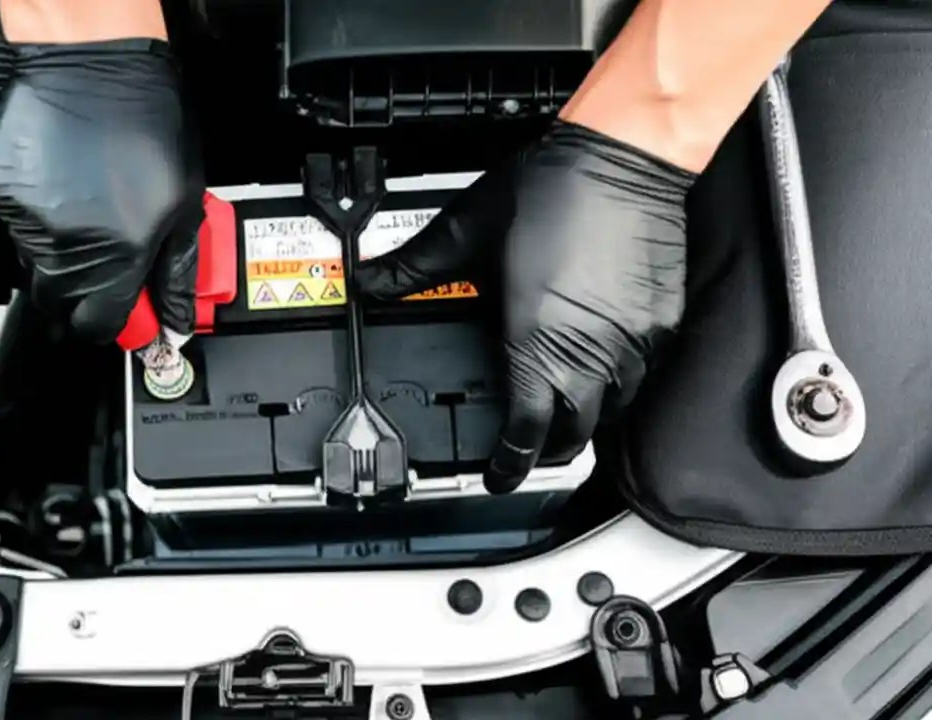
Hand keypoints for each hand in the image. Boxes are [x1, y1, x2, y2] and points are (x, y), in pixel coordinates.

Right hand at [0, 39, 201, 344]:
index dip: (116, 324)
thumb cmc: (146, 120)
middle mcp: (64, 248)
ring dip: (63, 258)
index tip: (126, 314)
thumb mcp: (185, 204)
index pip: (99, 326)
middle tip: (109, 264)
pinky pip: (16, 228)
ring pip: (36, 269)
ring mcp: (24, 222)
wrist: (92, 58)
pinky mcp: (0, 194)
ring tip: (90, 212)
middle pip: (61, 305)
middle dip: (85, 296)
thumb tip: (174, 319)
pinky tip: (65, 187)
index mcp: (115, 258)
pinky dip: (39, 219)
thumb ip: (176, 272)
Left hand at [356, 121, 695, 491]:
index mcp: (536, 339)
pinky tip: (605, 361)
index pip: (527, 430)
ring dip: (588, 415)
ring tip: (566, 407)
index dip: (512, 464)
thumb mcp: (466, 230)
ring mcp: (632, 339)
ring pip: (615, 407)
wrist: (623, 155)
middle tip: (530, 448)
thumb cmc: (550, 189)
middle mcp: (588, 351)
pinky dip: (623, 380)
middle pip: (575, 432)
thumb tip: (369, 280)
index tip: (499, 476)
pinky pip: (644, 371)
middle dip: (549, 448)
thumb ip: (414, 266)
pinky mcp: (662, 320)